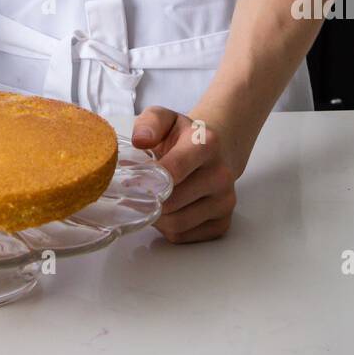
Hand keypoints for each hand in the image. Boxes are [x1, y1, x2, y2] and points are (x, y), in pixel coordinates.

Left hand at [132, 106, 236, 243]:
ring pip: (177, 223)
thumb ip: (149, 123)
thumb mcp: (164, 118)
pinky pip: (184, 236)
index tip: (128, 182)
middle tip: (133, 193)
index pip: (172, 171)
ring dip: (156, 217)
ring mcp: (225, 201)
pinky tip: (168, 210)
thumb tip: (140, 140)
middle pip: (171, 202)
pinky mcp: (223, 223)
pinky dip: (168, 228)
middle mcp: (221, 173)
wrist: (214, 152)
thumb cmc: (182, 137)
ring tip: (151, 200)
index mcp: (206, 143)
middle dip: (147, 201)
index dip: (145, 181)